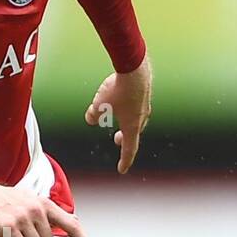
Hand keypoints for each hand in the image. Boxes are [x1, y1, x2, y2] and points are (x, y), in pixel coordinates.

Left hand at [85, 56, 152, 172]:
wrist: (135, 67)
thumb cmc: (118, 89)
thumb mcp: (98, 105)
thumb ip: (93, 115)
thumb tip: (91, 119)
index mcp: (132, 126)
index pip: (129, 149)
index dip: (125, 161)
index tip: (122, 169)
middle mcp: (142, 118)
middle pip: (133, 133)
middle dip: (125, 138)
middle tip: (116, 139)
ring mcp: (145, 105)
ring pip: (136, 118)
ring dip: (127, 121)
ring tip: (117, 116)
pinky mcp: (145, 92)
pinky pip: (136, 104)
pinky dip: (129, 107)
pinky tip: (122, 98)